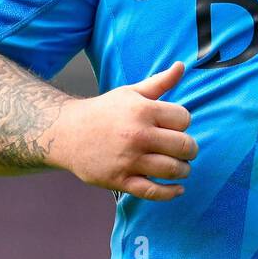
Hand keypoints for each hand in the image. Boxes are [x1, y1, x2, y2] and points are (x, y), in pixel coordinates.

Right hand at [60, 61, 196, 200]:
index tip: (176, 127)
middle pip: (184, 145)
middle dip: (190, 149)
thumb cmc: (105, 111)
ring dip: (184, 170)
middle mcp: (138, 134)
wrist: (67, 133)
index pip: (184, 119)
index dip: (184, 123)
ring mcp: (129, 159)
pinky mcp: (120, 180)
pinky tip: (178, 189)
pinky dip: (170, 192)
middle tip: (186, 150)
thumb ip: (160, 82)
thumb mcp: (131, 92)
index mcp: (143, 110)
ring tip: (182, 167)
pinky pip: (153, 191)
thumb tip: (182, 66)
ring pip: (172, 169)